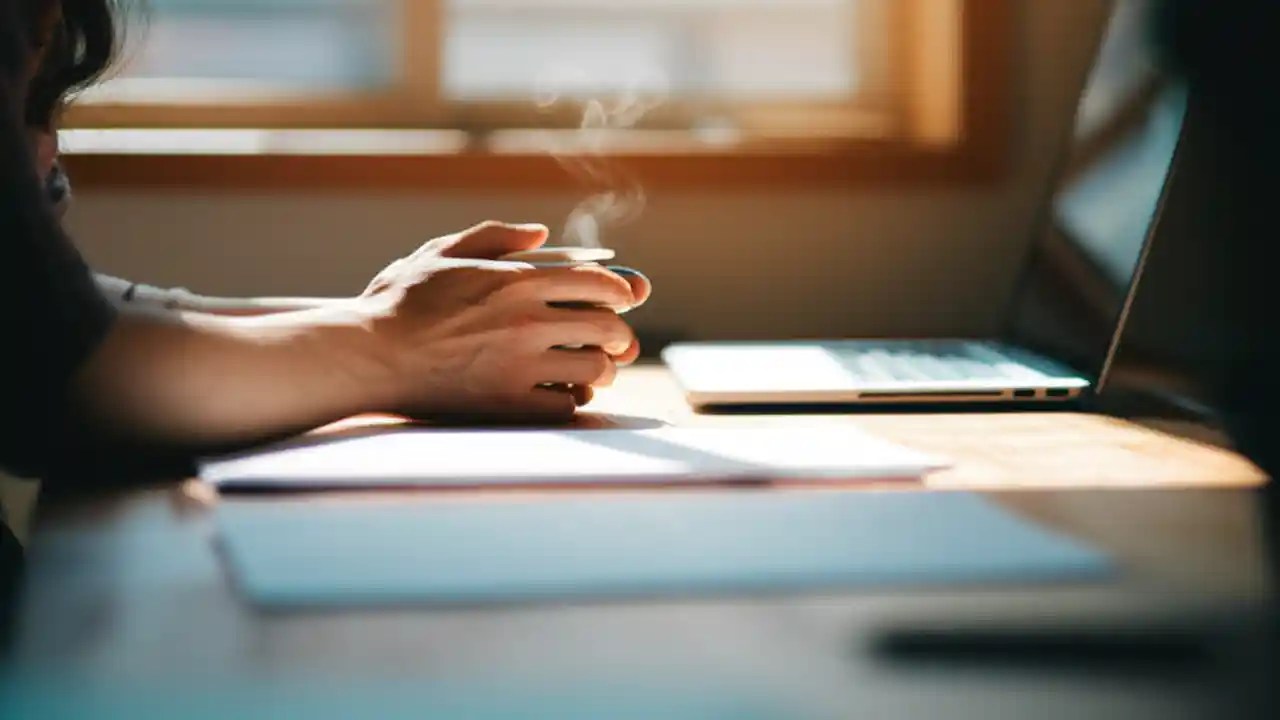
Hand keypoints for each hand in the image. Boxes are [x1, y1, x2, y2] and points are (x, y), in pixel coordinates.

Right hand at [361, 221, 645, 420]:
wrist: (366, 356)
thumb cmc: (399, 302)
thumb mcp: (442, 252)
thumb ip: (495, 236)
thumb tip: (542, 233)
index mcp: (518, 278)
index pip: (601, 284)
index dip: (623, 293)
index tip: (625, 301)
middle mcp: (527, 319)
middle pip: (610, 329)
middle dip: (618, 336)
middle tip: (613, 342)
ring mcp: (520, 363)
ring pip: (598, 370)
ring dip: (600, 370)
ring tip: (588, 371)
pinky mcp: (509, 404)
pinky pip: (568, 405)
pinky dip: (570, 400)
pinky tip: (558, 394)